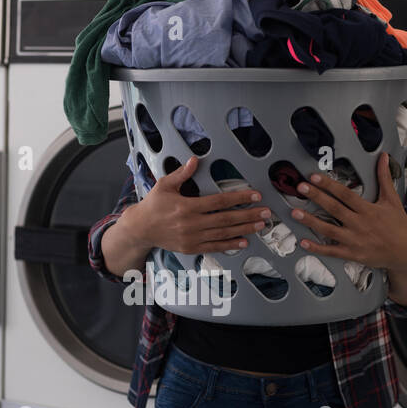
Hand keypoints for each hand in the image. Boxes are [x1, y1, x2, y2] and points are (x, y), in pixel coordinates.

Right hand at [115, 156, 271, 254]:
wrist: (141, 229)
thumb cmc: (153, 205)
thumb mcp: (164, 185)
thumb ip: (181, 173)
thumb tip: (195, 159)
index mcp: (186, 206)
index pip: (218, 201)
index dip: (238, 198)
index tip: (255, 195)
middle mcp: (191, 223)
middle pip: (225, 219)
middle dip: (247, 215)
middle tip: (266, 212)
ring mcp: (192, 238)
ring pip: (223, 234)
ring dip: (243, 230)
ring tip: (260, 225)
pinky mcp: (191, 248)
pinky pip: (214, 247)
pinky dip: (230, 245)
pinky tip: (244, 241)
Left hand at [293, 152, 406, 273]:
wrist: (405, 252)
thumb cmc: (399, 226)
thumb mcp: (392, 200)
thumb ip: (384, 178)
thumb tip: (384, 157)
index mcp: (368, 210)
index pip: (345, 194)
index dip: (329, 185)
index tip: (315, 177)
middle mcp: (359, 224)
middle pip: (334, 208)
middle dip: (316, 197)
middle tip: (301, 188)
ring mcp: (354, 240)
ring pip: (329, 230)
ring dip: (311, 221)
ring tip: (295, 213)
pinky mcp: (352, 254)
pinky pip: (332, 251)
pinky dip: (317, 248)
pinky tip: (303, 242)